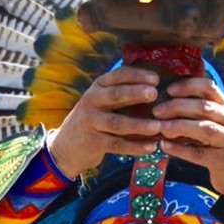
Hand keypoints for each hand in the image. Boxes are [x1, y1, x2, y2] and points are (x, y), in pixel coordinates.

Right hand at [46, 66, 162, 178]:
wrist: (66, 146)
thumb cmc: (94, 119)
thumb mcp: (102, 101)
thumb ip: (122, 94)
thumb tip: (157, 88)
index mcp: (98, 87)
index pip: (118, 76)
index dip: (137, 76)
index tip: (156, 79)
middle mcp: (91, 101)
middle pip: (115, 95)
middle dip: (135, 93)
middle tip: (155, 93)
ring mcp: (90, 122)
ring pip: (117, 123)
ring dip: (139, 125)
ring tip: (158, 126)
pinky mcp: (92, 142)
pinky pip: (117, 144)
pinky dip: (135, 147)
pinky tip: (151, 147)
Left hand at [153, 78, 223, 198]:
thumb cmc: (222, 142)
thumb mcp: (216, 121)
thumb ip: (198, 110)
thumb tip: (166, 100)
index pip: (209, 88)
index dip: (188, 86)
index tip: (169, 90)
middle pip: (204, 107)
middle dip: (177, 106)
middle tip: (157, 111)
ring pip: (205, 128)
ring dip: (179, 126)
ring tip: (161, 127)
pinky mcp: (221, 160)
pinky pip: (198, 153)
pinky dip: (180, 149)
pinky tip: (164, 145)